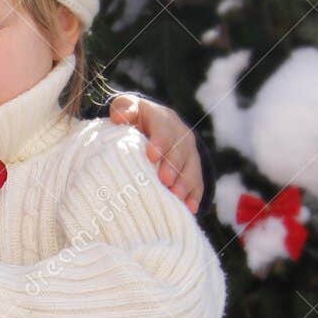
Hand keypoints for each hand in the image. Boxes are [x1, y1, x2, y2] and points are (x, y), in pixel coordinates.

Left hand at [108, 94, 203, 213]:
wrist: (152, 125)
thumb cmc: (134, 119)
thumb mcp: (127, 108)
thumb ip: (123, 109)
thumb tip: (119, 118)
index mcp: (163, 118)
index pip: (163, 128)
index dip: (159, 142)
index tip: (151, 156)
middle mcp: (180, 134)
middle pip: (180, 150)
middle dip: (173, 166)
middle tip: (165, 180)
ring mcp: (189, 152)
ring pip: (192, 168)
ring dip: (185, 183)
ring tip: (177, 196)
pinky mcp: (193, 169)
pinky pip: (198, 183)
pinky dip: (194, 196)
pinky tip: (189, 209)